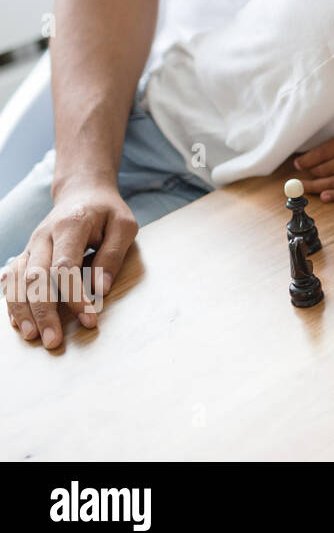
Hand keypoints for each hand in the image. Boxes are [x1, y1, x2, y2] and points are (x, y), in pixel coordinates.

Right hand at [3, 182, 135, 348]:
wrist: (82, 192)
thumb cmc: (107, 211)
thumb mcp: (124, 225)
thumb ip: (113, 255)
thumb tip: (101, 289)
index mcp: (70, 225)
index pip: (66, 266)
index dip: (74, 296)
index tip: (89, 320)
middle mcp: (43, 236)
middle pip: (35, 277)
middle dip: (43, 312)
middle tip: (53, 341)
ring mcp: (31, 245)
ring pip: (16, 280)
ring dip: (22, 310)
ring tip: (32, 336)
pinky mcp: (26, 254)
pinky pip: (10, 279)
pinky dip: (11, 300)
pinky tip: (17, 321)